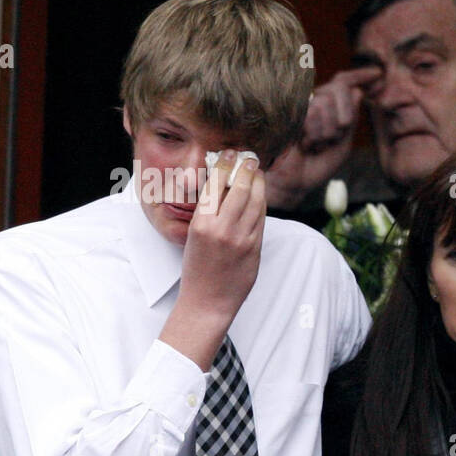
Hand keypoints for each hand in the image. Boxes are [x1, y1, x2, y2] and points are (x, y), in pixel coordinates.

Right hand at [158, 151, 265, 369]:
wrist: (208, 301)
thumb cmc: (197, 268)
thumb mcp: (193, 236)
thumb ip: (209, 212)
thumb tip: (221, 186)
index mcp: (201, 224)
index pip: (215, 185)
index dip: (224, 166)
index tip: (228, 154)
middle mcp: (222, 229)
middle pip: (238, 189)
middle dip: (245, 168)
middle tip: (248, 155)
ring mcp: (242, 239)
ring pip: (255, 201)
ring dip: (257, 182)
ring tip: (257, 169)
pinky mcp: (255, 248)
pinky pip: (261, 218)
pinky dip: (261, 202)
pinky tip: (260, 193)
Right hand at [265, 66, 381, 209]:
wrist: (297, 182)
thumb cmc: (318, 164)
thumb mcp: (343, 143)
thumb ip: (350, 119)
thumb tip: (358, 91)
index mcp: (330, 107)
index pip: (345, 82)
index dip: (360, 75)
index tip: (378, 73)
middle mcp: (315, 101)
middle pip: (340, 89)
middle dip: (344, 117)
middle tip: (333, 139)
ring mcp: (300, 105)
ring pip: (327, 104)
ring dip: (327, 132)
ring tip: (316, 144)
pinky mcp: (288, 112)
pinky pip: (312, 114)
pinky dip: (314, 135)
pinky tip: (305, 144)